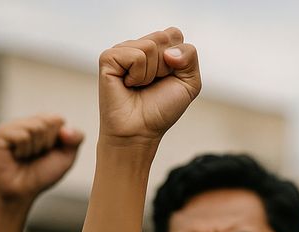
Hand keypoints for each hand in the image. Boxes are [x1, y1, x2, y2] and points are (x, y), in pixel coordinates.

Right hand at [0, 114, 82, 204]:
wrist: (23, 190)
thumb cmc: (43, 174)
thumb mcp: (67, 157)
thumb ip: (76, 139)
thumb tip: (65, 128)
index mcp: (42, 124)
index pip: (58, 119)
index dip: (60, 138)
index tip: (50, 151)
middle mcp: (26, 122)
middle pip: (48, 121)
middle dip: (48, 143)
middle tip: (37, 155)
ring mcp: (12, 126)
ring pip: (35, 127)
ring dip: (35, 148)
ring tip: (26, 156)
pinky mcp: (1, 133)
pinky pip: (22, 136)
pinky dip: (24, 150)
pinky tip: (16, 156)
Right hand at [98, 27, 200, 146]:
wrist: (140, 130)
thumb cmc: (162, 108)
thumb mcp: (189, 83)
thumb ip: (190, 57)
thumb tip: (169, 51)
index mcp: (157, 48)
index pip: (174, 33)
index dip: (179, 58)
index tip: (168, 78)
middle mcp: (138, 45)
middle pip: (164, 37)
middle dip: (167, 66)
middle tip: (154, 83)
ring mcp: (122, 50)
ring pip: (150, 46)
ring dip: (152, 73)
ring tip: (140, 85)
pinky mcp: (108, 57)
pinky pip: (136, 56)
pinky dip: (138, 75)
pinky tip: (128, 84)